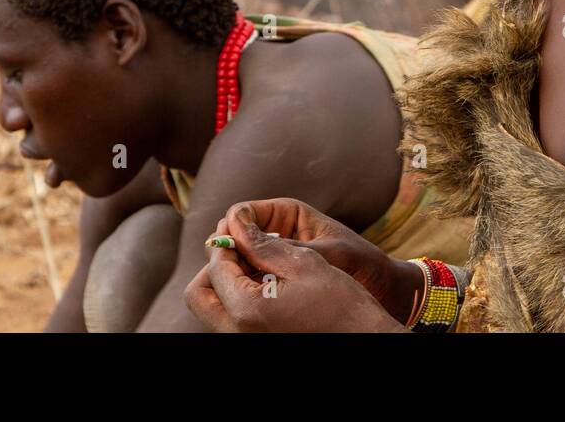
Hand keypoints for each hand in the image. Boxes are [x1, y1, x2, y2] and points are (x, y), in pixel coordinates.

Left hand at [184, 202, 407, 331]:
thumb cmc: (341, 303)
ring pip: (213, 306)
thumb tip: (232, 223)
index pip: (216, 267)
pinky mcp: (255, 341)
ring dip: (226, 279)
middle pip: (200, 294)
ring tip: (259, 261)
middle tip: (243, 246)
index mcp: (245, 311)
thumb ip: (262, 243)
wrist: (364, 338)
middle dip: (216, 264)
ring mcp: (244, 340)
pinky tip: (268, 280)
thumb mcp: (304, 263)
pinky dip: (239, 295)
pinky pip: (231, 317)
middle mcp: (236, 332)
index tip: (242, 224)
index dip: (227, 240)